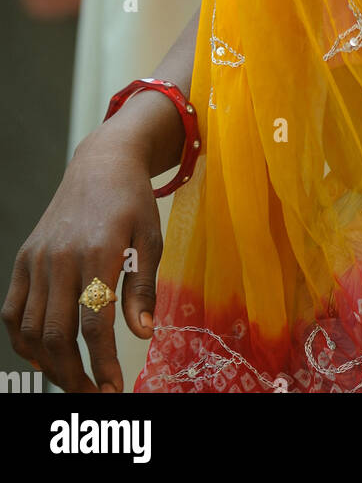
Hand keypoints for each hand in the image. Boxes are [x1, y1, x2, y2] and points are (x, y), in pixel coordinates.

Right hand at [1, 122, 163, 392]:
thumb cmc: (132, 203)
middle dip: (74, 374)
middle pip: (57, 334)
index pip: (94, 323)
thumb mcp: (151, 239)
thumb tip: (143, 335)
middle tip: (93, 394)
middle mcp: (61, 257)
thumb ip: (144, 288)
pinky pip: (12, 311)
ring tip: (72, 380)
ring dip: (48, 364)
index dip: (103, 363)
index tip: (115, 387)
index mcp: (99, 252)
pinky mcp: (24, 258)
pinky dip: (21, 340)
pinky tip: (42, 356)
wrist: (101, 164)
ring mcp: (38, 258)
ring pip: (30, 329)